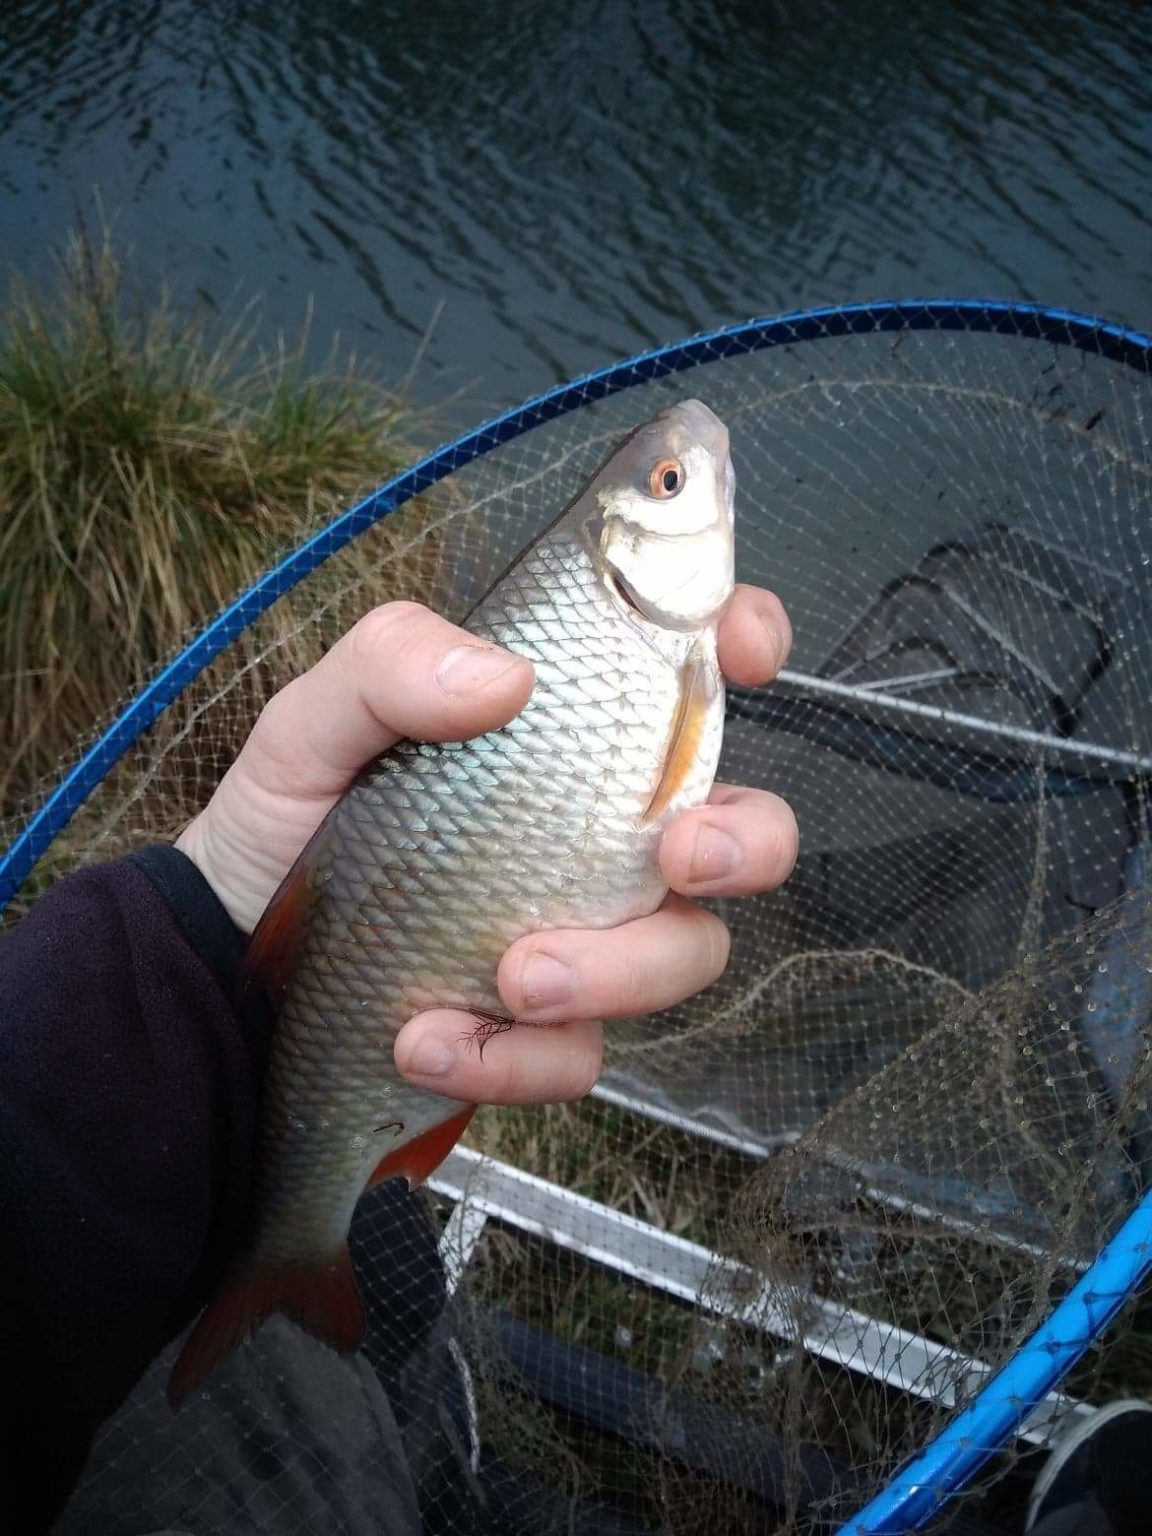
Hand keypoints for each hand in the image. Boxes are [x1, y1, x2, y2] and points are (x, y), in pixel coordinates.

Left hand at [176, 590, 796, 1104]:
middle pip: (745, 828)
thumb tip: (503, 677)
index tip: (743, 653)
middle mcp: (599, 828)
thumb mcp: (313, 722)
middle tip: (680, 854)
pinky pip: (584, 1053)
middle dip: (743, 843)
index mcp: (562, 731)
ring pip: (685, 952)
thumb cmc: (290, 817)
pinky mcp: (547, 1027)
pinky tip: (427, 1040)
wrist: (234, 956)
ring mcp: (587, 930)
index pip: (690, 668)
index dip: (748, 641)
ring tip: (507, 977)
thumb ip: (390, 663)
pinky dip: (513, 1058)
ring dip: (615, 971)